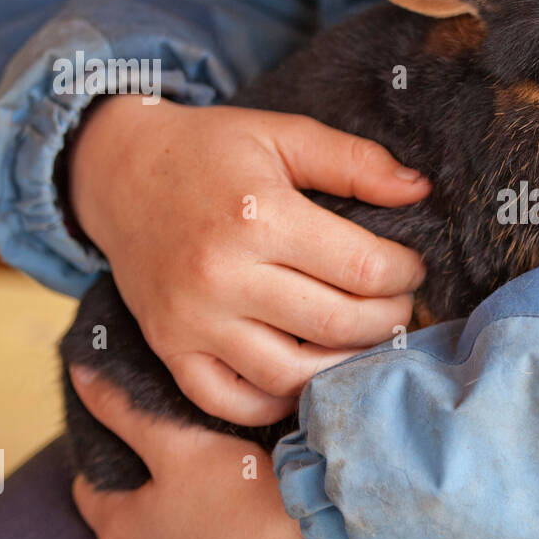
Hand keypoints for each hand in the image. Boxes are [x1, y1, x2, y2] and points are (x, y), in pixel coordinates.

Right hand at [69, 95, 428, 424]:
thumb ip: (355, 161)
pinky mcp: (170, 349)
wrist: (119, 173)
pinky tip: (307, 376)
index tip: (411, 268)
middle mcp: (222, 275)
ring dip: (343, 367)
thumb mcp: (283, 135)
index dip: (404, 274)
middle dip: (386, 320)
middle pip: (335, 323)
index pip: (362, 268)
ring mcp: (192, 320)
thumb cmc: (212, 152)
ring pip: (291, 374)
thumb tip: (419, 190)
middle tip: (399, 306)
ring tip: (362, 341)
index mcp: (258, 217)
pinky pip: (232, 401)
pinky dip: (277, 402)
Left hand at [69, 365, 335, 538]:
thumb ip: (125, 411)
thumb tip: (80, 378)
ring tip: (229, 485)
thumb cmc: (236, 500)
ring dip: (198, 524)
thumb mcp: (177, 443)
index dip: (104, 457)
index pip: (91, 491)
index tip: (125, 433)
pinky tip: (261, 525)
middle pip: (140, 523)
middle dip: (156, 490)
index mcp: (123, 534)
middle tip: (184, 451)